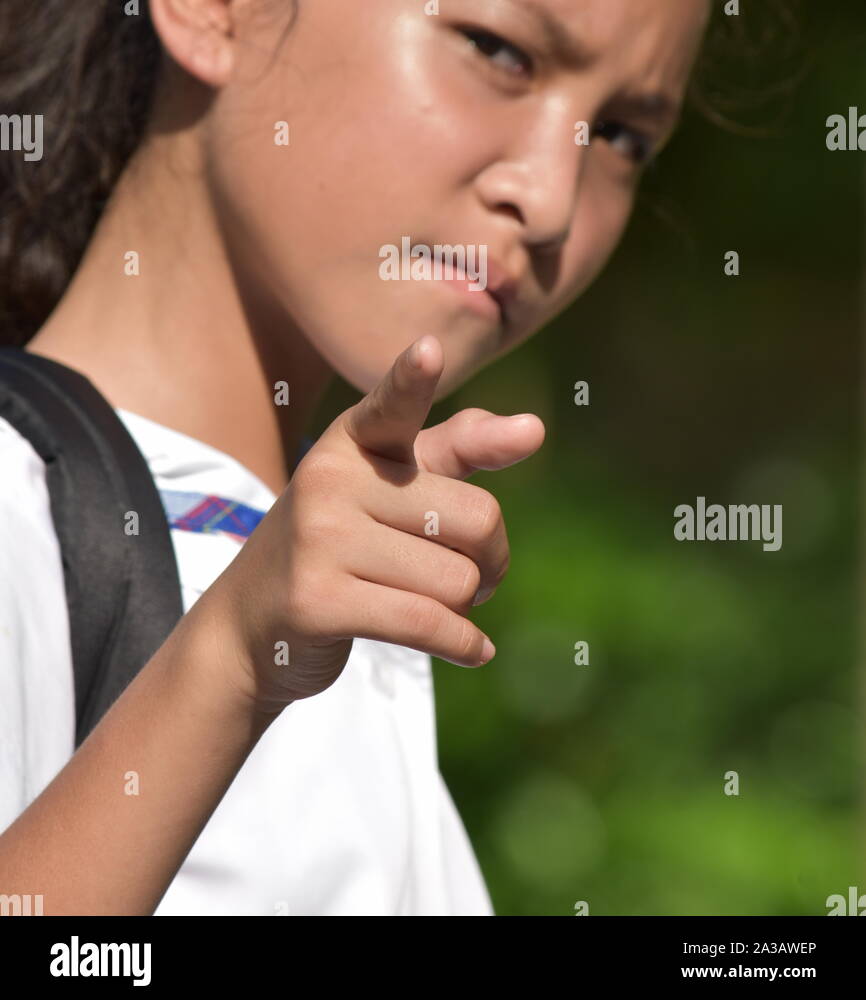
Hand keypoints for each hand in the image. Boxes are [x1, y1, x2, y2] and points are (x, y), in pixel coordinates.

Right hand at [204, 334, 544, 713]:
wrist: (246, 627)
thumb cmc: (340, 544)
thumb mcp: (389, 486)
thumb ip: (458, 449)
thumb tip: (534, 428)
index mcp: (352, 441)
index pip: (394, 404)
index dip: (413, 378)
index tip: (430, 349)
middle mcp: (331, 478)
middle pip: (477, 517)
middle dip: (491, 560)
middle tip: (466, 573)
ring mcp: (319, 539)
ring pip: (458, 581)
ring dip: (467, 607)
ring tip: (432, 605)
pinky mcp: (318, 601)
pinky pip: (430, 624)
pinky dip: (465, 645)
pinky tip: (473, 650)